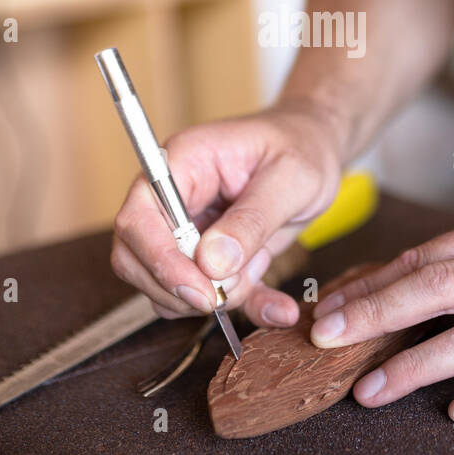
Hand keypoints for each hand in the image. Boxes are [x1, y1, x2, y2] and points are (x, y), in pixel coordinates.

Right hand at [110, 100, 342, 326]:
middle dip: (182, 288)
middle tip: (230, 292)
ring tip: (261, 266)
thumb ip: (251, 220)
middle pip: (137, 259)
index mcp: (182, 165)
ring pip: (168, 286)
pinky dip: (247, 307)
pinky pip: (213, 295)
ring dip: (217, 297)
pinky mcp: (213, 256)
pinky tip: (280, 309)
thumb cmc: (300, 146)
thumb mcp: (290, 177)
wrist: (316, 145)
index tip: (201, 291)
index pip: (138, 219)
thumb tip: (211, 263)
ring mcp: (189, 230)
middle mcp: (175, 199)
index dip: (159, 261)